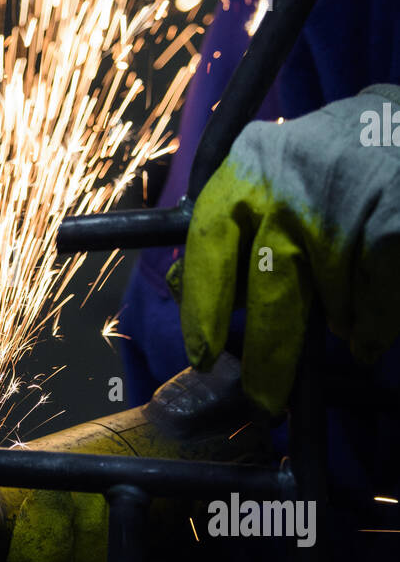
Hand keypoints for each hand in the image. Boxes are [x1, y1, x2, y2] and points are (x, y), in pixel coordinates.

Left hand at [167, 84, 399, 415]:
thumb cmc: (330, 158)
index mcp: (249, 167)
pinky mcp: (394, 227)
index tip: (202, 356)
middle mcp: (292, 185)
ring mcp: (347, 207)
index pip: (209, 243)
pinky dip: (375, 327)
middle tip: (264, 402)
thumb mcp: (272, 172)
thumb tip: (182, 286)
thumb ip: (232, 227)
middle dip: (269, 358)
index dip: (202, 306)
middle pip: (271, 294)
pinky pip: (374, 307)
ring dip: (338, 325)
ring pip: (331, 305)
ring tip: (345, 323)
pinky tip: (372, 329)